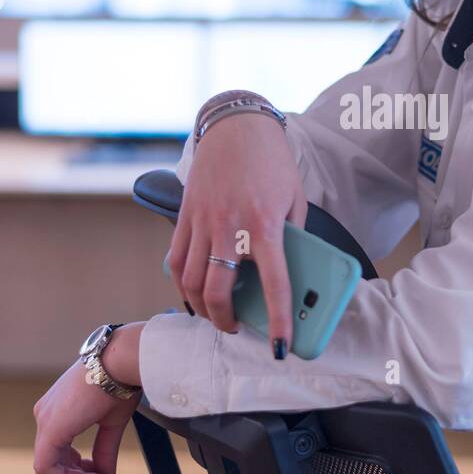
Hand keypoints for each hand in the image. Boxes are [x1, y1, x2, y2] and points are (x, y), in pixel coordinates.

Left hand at [32, 324, 143, 473]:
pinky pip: (48, 468)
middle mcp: (46, 415)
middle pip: (55, 463)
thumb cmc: (119, 381)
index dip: (82, 472)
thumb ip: (104, 449)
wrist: (121, 361)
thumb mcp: (111, 422)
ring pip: (49, 469)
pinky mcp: (50, 429)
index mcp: (58, 412)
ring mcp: (45, 421)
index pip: (62, 453)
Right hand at [166, 111, 306, 355]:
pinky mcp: (185, 214)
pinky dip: (182, 282)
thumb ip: (292, 236)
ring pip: (189, 281)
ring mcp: (203, 222)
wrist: (236, 127)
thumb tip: (289, 270)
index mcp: (265, 225)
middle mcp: (230, 227)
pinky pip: (176, 259)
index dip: (279, 320)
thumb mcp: (296, 199)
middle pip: (217, 291)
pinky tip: (193, 289)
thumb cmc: (271, 162)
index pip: (275, 284)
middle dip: (224, 321)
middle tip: (235, 328)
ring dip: (200, 307)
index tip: (281, 347)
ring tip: (214, 314)